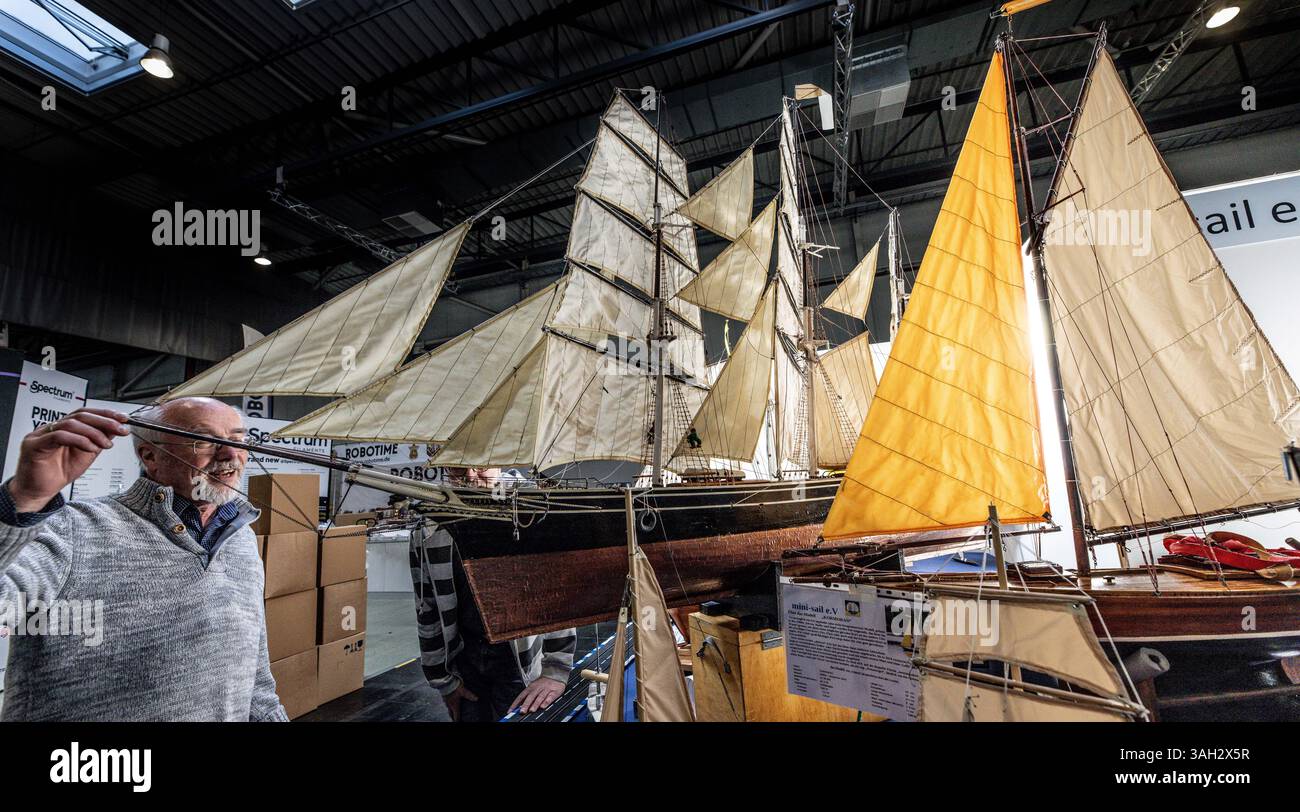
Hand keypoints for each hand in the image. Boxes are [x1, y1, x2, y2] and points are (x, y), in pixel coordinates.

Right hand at [6, 408, 129, 512]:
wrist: (39, 491)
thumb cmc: (58, 473)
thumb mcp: (86, 454)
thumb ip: (98, 440)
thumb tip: (115, 428)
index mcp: (63, 428)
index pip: (85, 413)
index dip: (105, 414)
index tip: (123, 419)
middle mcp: (51, 427)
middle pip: (80, 415)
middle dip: (104, 421)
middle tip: (121, 428)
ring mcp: (41, 434)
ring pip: (71, 423)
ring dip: (94, 433)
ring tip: (106, 444)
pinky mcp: (34, 444)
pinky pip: (59, 436)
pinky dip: (79, 440)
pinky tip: (91, 448)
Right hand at [444, 683, 477, 720]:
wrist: (445, 682)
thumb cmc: (454, 687)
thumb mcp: (463, 691)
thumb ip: (469, 695)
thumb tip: (477, 699)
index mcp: (454, 706)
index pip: (456, 716)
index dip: (457, 720)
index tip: (458, 722)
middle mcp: (449, 705)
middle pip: (450, 714)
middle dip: (452, 717)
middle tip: (454, 719)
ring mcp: (445, 702)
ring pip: (447, 709)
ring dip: (450, 711)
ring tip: (452, 712)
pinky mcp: (443, 697)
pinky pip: (445, 703)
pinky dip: (448, 705)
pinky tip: (449, 702)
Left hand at [511, 676, 564, 714]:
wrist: (556, 673)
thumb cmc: (543, 683)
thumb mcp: (533, 687)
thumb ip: (527, 697)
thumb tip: (519, 706)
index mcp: (531, 687)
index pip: (521, 696)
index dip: (516, 703)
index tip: (511, 710)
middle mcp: (537, 688)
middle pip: (531, 696)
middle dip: (526, 704)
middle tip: (522, 711)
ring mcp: (546, 690)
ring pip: (540, 697)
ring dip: (535, 704)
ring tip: (532, 710)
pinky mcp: (554, 691)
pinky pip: (550, 697)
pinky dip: (546, 701)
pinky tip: (544, 706)